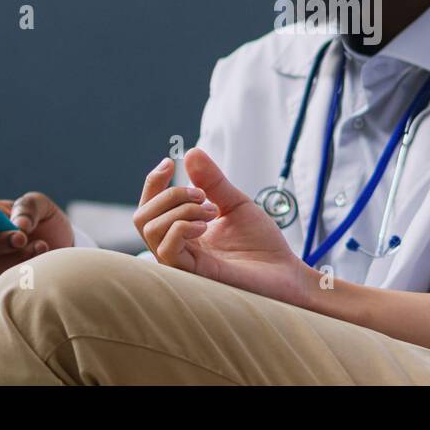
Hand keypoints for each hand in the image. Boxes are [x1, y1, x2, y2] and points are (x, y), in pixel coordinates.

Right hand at [0, 191, 73, 281]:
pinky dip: (25, 271)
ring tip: (41, 246)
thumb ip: (28, 206)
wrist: (65, 249)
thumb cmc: (46, 223)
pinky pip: (4, 283)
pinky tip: (42, 260)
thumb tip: (17, 224)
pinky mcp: (1, 285)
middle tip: (21, 238)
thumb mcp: (42, 206)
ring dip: (15, 258)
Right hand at [134, 148, 316, 306]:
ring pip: (151, 230)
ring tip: (211, 211)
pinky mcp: (194, 276)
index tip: (170, 162)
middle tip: (203, 194)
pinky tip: (206, 225)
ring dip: (180, 209)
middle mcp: (178, 248)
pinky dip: (182, 228)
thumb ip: (213, 181)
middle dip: (169, 194)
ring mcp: (183, 264)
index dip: (153, 182)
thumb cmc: (262, 244)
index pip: (150, 207)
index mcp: (183, 232)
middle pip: (143, 218)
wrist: (286, 271)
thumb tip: (190, 153)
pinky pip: (167, 251)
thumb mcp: (236, 203)